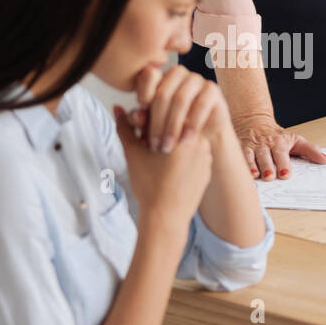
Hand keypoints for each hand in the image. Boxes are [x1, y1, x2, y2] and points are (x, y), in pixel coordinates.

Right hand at [114, 105, 211, 226]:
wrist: (166, 218)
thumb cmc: (149, 185)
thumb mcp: (133, 152)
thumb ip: (125, 126)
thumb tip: (117, 107)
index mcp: (182, 130)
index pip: (164, 112)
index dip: (148, 121)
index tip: (140, 135)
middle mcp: (199, 139)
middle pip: (176, 126)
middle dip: (160, 132)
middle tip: (147, 147)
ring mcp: (206, 155)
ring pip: (185, 141)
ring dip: (171, 145)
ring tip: (157, 161)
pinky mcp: (207, 169)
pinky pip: (193, 156)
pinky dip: (181, 159)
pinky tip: (169, 172)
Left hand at [124, 63, 232, 152]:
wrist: (204, 135)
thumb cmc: (173, 128)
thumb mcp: (153, 126)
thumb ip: (140, 119)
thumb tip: (130, 114)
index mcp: (160, 76)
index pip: (149, 75)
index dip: (143, 94)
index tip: (139, 119)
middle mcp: (178, 74)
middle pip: (163, 93)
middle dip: (156, 122)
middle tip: (154, 145)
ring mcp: (196, 80)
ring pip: (181, 99)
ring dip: (173, 126)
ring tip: (168, 146)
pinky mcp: (212, 90)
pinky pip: (202, 104)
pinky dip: (192, 124)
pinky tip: (186, 140)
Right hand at [232, 113, 325, 179]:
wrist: (254, 122)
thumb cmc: (276, 136)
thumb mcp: (295, 140)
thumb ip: (310, 150)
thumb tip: (325, 160)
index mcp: (279, 143)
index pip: (281, 153)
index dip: (283, 164)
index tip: (285, 174)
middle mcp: (264, 145)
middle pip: (265, 156)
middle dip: (268, 166)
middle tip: (270, 176)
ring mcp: (250, 147)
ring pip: (250, 157)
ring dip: (252, 166)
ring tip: (256, 176)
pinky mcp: (239, 149)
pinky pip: (238, 157)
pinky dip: (240, 164)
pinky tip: (241, 172)